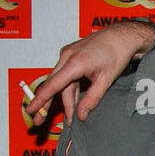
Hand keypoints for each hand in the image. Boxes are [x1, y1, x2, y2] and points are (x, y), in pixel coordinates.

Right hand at [26, 21, 154, 123]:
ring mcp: (68, 55)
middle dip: (47, 104)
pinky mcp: (72, 56)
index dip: (41, 99)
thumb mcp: (106, 79)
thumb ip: (92, 98)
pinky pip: (66, 76)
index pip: (53, 85)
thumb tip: (81, 115)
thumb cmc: (117, 54)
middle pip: (53, 85)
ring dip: (64, 100)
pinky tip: (73, 103)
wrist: (122, 36)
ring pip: (61, 82)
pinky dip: (69, 90)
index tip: (32, 110)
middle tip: (38, 120)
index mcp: (74, 63)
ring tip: (67, 118)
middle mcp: (67, 57)